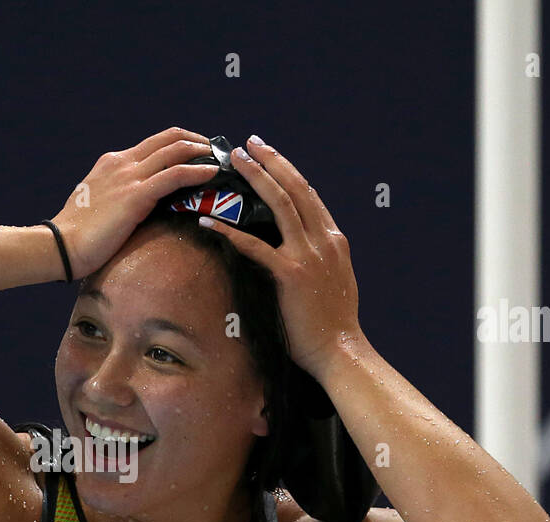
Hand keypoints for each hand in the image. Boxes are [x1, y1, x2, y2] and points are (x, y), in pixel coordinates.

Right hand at [50, 126, 219, 278]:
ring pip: (175, 151)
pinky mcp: (136, 195)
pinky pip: (174, 175)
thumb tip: (135, 203)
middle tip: (216, 151)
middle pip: (168, 139)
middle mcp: (122, 162)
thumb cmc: (76, 233)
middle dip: (196, 141)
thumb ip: (117, 194)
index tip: (197, 151)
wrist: (61, 245)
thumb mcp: (98, 203)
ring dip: (202, 152)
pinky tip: (212, 173)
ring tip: (221, 160)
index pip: (153, 143)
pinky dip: (197, 171)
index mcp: (112, 162)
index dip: (179, 143)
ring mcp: (129, 176)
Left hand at [197, 136, 362, 376]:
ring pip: (280, 205)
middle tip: (248, 143)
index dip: (287, 172)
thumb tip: (301, 249)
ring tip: (234, 161)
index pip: (309, 195)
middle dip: (271, 162)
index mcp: (333, 240)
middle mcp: (323, 240)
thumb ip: (320, 259)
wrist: (341, 350)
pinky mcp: (291, 275)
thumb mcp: (334, 281)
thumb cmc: (333, 323)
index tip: (269, 155)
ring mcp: (308, 256)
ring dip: (255, 178)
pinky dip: (229, 231)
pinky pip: (255, 246)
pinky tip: (208, 220)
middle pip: (295, 189)